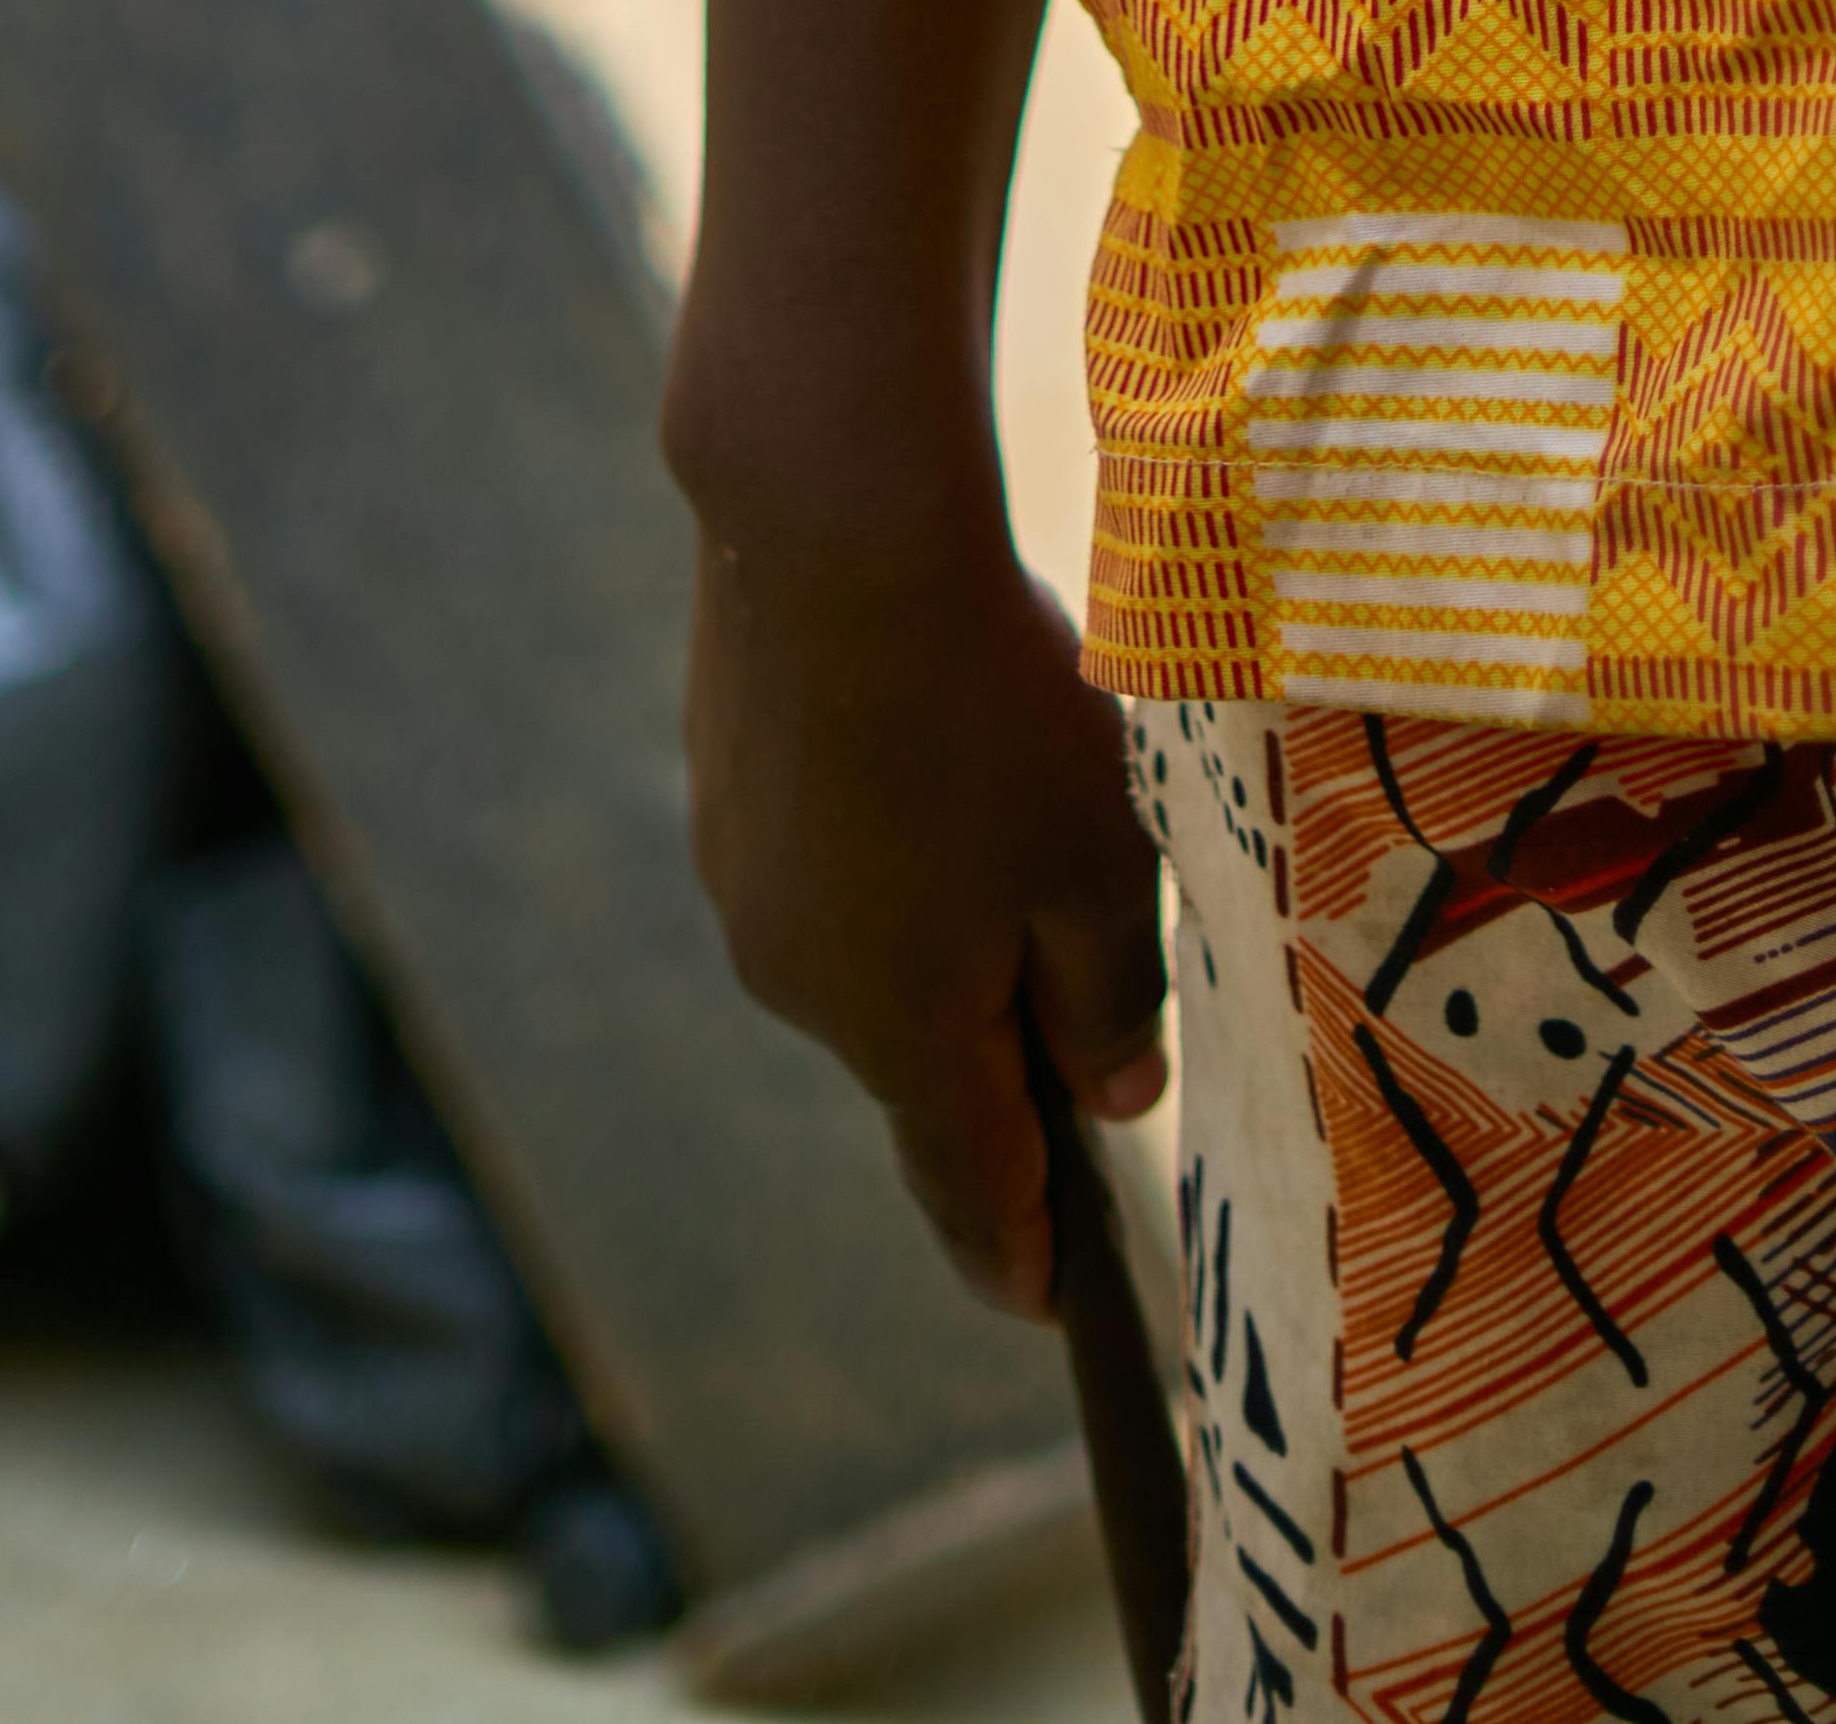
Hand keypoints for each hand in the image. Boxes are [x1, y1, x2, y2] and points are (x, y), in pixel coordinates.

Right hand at [681, 483, 1165, 1313]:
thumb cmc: (993, 711)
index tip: (1044, 1299)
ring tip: (1014, 811)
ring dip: (941, 917)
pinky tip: (930, 742)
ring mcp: (745, 890)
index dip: (1014, 1244)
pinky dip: (887, 836)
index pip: (968, 1181)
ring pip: (871, 942)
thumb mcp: (1096, 862)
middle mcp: (802, 987)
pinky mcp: (724, 797)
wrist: (830, 535)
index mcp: (903, 1030)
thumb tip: (1112, 1095)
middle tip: (1079, 996)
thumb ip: (1110, 993)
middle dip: (997, 1040)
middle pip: (923, 1050)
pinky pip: (826, 855)